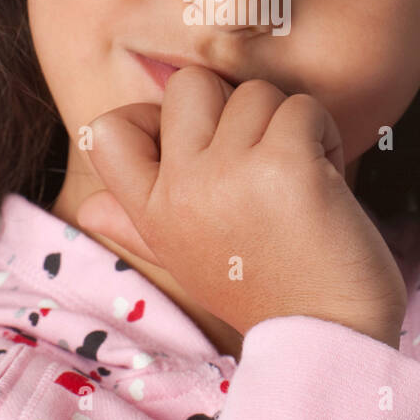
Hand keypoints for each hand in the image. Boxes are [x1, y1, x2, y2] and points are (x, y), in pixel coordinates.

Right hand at [75, 67, 406, 345]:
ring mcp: (230, 173)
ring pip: (254, 93)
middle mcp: (181, 188)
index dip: (152, 117)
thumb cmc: (265, 291)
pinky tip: (326, 180)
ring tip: (299, 180)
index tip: (198, 148)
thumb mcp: (186, 259)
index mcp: (153, 210)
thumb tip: (90, 208)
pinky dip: (322, 135)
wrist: (329, 335)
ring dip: (287, 126)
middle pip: (190, 85)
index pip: (108, 129)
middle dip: (234, 108)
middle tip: (262, 161)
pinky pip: (301, 107)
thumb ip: (136, 225)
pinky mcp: (285, 163)